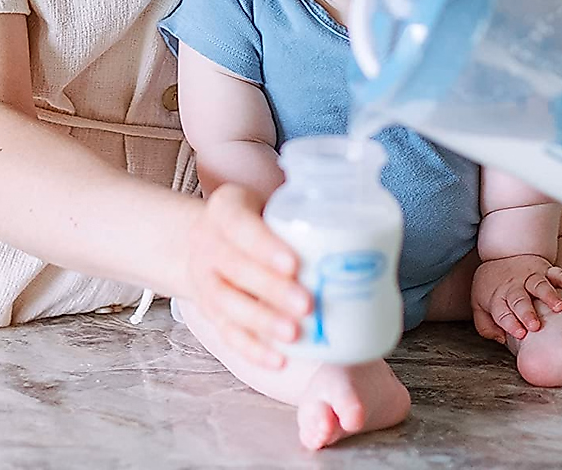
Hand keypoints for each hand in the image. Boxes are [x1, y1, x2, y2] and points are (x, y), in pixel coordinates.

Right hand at [184, 183, 310, 368]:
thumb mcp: (263, 201)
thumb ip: (299, 213)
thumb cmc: (249, 218)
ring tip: (294, 334)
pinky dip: (252, 348)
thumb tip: (363, 230)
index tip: (294, 264)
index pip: (240, 226)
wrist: (198, 236)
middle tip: (307, 305)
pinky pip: (227, 332)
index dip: (265, 247)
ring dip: (262, 322)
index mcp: (224, 210)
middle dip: (272, 289)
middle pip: (236, 269)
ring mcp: (204, 280)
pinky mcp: (207, 310)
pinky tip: (278, 360)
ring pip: (228, 304)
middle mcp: (209, 245)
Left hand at [470, 255, 561, 342]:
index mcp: (497, 297)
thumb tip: (500, 339)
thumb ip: (485, 326)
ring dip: (549, 296)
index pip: (501, 312)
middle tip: (535, 326)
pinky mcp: (544, 269)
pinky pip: (556, 273)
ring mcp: (529, 276)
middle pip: (519, 300)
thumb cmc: (493, 290)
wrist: (501, 257)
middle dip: (527, 312)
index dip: (510, 323)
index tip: (520, 334)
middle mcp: (513, 286)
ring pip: (539, 285)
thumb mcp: (479, 306)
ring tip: (559, 308)